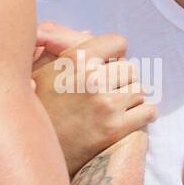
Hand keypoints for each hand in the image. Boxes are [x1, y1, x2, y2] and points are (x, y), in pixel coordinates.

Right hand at [33, 25, 156, 175]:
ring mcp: (105, 104)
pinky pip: (148, 112)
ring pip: (140, 89)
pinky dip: (143, 115)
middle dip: (121, 79)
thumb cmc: (38, 109)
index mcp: (75, 59)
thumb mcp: (39, 72)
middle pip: (130, 68)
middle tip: (107, 92)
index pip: (118, 43)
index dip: (114, 55)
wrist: (34, 151)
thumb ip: (60, 47)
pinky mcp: (115, 129)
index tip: (107, 68)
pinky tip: (129, 118)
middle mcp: (91, 78)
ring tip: (115, 107)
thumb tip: (89, 33)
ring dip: (131, 98)